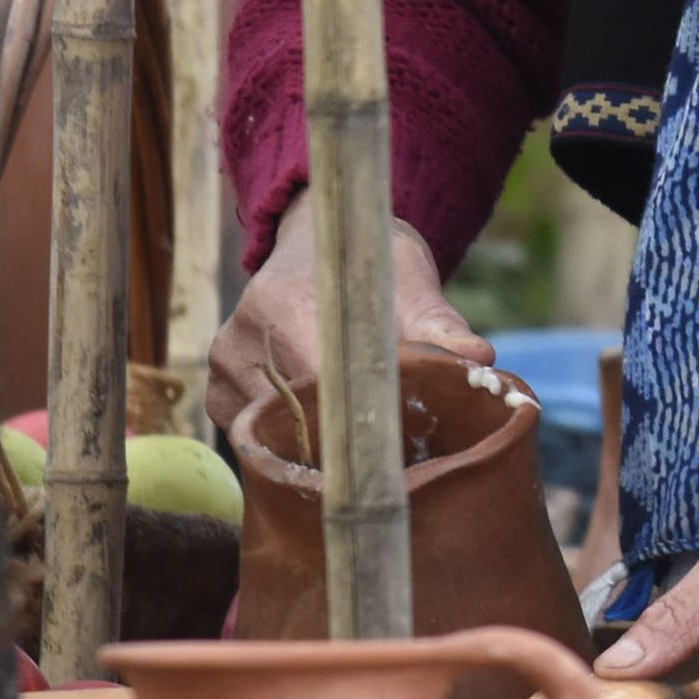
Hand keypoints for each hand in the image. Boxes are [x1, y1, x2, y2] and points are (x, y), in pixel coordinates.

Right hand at [205, 212, 491, 430]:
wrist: (320, 241)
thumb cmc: (373, 266)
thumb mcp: (413, 285)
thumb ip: (443, 327)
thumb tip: (481, 357)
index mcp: (284, 310)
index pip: (322, 391)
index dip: (363, 423)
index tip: (398, 446)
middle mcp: (240, 342)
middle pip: (295, 421)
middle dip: (344, 442)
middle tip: (390, 457)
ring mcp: (222, 369)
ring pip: (273, 437)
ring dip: (315, 445)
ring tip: (359, 442)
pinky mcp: (217, 393)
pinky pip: (253, 437)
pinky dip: (289, 441)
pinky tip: (323, 433)